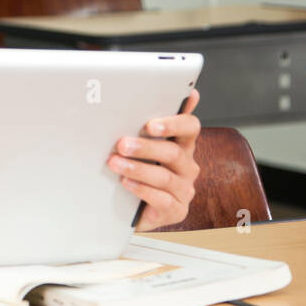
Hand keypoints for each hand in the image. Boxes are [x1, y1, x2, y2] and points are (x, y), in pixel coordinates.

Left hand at [108, 88, 201, 231]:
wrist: (131, 209)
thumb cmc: (139, 173)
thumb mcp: (143, 147)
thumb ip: (152, 124)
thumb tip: (173, 95)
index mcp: (183, 146)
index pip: (190, 128)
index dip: (173, 124)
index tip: (150, 124)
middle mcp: (187, 167)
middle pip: (174, 153)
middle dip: (146, 148)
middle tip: (122, 144)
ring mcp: (184, 190)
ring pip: (165, 177)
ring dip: (138, 169)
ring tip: (115, 164)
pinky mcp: (176, 210)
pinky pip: (162, 199)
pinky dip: (142, 190)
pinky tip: (126, 184)